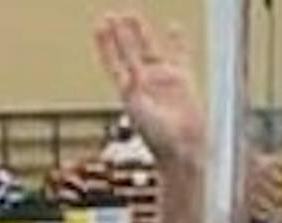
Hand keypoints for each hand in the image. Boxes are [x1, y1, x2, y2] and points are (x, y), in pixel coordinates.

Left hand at [94, 12, 204, 166]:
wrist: (182, 149)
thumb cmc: (158, 137)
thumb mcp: (140, 111)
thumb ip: (133, 90)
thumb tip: (129, 73)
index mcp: (128, 91)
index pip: (113, 62)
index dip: (105, 44)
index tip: (99, 25)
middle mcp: (144, 83)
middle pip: (128, 51)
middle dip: (119, 34)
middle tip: (111, 14)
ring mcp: (162, 79)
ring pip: (149, 49)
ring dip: (140, 32)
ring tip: (132, 14)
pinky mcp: (182, 80)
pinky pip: (179, 54)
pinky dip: (177, 41)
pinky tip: (173, 26)